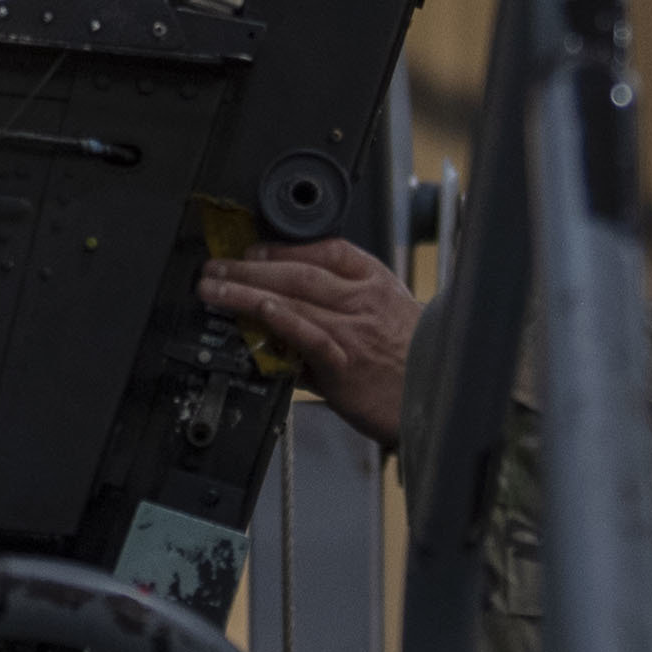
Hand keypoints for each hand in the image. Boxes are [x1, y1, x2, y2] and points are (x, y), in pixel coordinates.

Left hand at [201, 236, 420, 448]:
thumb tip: (288, 307)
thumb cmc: (412, 363)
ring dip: (246, 290)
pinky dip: (282, 321)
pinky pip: (309, 335)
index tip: (252, 249)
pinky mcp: (345, 364)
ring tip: (214, 288)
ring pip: (294, 298)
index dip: (282, 247)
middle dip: (249, 267)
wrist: (437, 404)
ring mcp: (353, 331)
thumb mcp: (385, 319)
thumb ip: (340, 309)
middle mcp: (363, 300)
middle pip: (298, 271)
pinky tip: (258, 312)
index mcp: (374, 283)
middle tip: (215, 267)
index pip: (324, 250)